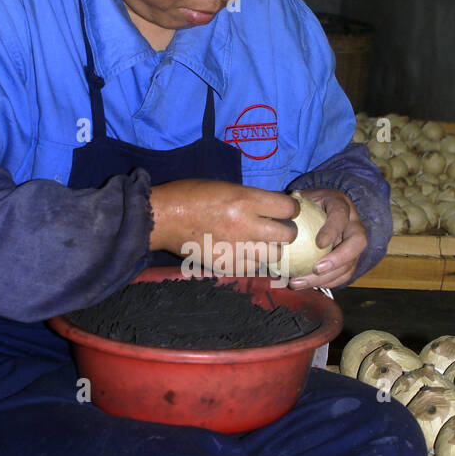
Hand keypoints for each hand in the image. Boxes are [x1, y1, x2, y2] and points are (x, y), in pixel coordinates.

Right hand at [149, 179, 299, 260]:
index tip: (286, 210)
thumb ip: (252, 198)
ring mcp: (237, 249)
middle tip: (279, 229)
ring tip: (263, 244)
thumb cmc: (191, 195)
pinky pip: (254, 268)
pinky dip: (253, 262)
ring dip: (272, 250)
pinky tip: (245, 254)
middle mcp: (246, 225)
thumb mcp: (226, 187)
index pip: (288, 208)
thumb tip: (275, 206)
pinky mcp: (227, 265)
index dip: (291, 208)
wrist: (163, 218)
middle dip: (287, 231)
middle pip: (288, 235)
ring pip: (275, 256)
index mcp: (245, 200)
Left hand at [287, 188, 366, 289]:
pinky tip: (307, 285)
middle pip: (358, 242)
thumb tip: (271, 215)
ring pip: (350, 264)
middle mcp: (353, 224)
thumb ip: (289, 206)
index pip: (341, 215)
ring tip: (301, 282)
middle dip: (339, 259)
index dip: (333, 230)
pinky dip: (327, 283)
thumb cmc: (307, 205)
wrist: (323, 210)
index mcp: (340, 204)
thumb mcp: (300, 199)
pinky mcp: (351, 260)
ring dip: (327, 278)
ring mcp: (354, 244)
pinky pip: (344, 275)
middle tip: (316, 269)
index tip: (319, 243)